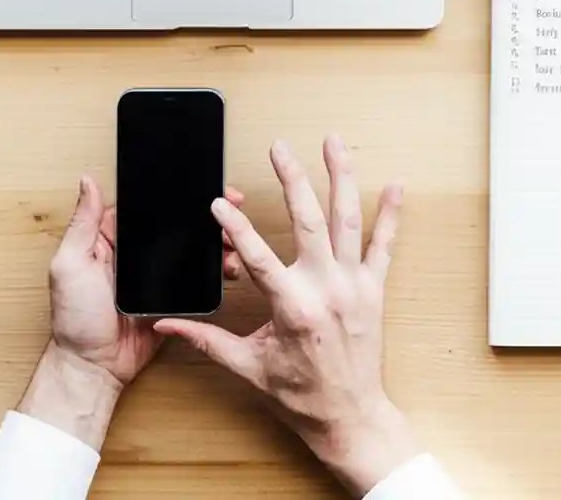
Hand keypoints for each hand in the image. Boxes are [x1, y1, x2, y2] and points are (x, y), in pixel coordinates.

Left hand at [18, 175, 243, 449]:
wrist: (94, 366)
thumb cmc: (74, 319)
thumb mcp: (70, 265)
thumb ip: (82, 224)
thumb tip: (87, 182)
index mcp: (106, 238)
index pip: (143, 206)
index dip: (170, 193)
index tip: (195, 184)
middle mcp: (131, 253)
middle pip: (172, 225)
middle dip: (200, 215)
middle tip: (229, 206)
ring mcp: (152, 275)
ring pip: (188, 249)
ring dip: (210, 241)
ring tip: (231, 238)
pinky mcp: (170, 296)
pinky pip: (194, 278)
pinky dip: (212, 270)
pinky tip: (226, 265)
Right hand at [155, 137, 420, 495]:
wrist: (351, 417)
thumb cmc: (301, 396)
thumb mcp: (249, 368)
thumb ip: (207, 340)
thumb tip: (166, 326)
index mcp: (293, 308)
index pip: (258, 257)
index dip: (236, 228)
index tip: (219, 204)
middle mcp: (327, 291)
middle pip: (309, 222)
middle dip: (293, 179)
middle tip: (279, 148)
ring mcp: (355, 287)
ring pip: (348, 221)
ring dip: (341, 178)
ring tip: (334, 143)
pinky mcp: (374, 291)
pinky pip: (385, 246)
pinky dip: (391, 215)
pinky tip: (395, 186)